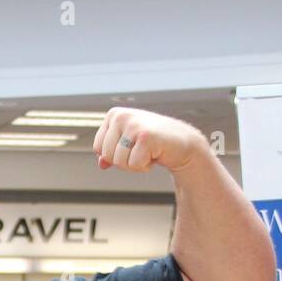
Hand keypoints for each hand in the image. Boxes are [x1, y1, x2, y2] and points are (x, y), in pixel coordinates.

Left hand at [93, 107, 207, 173]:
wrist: (183, 143)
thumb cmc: (155, 142)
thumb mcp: (129, 144)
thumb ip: (112, 152)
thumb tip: (101, 164)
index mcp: (114, 114)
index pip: (98, 148)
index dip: (114, 155)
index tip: (130, 147)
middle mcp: (121, 116)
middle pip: (107, 156)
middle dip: (124, 161)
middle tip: (141, 151)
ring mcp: (133, 125)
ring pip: (119, 162)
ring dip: (135, 164)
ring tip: (148, 152)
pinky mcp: (145, 137)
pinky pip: (134, 165)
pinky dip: (145, 166)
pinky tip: (155, 154)